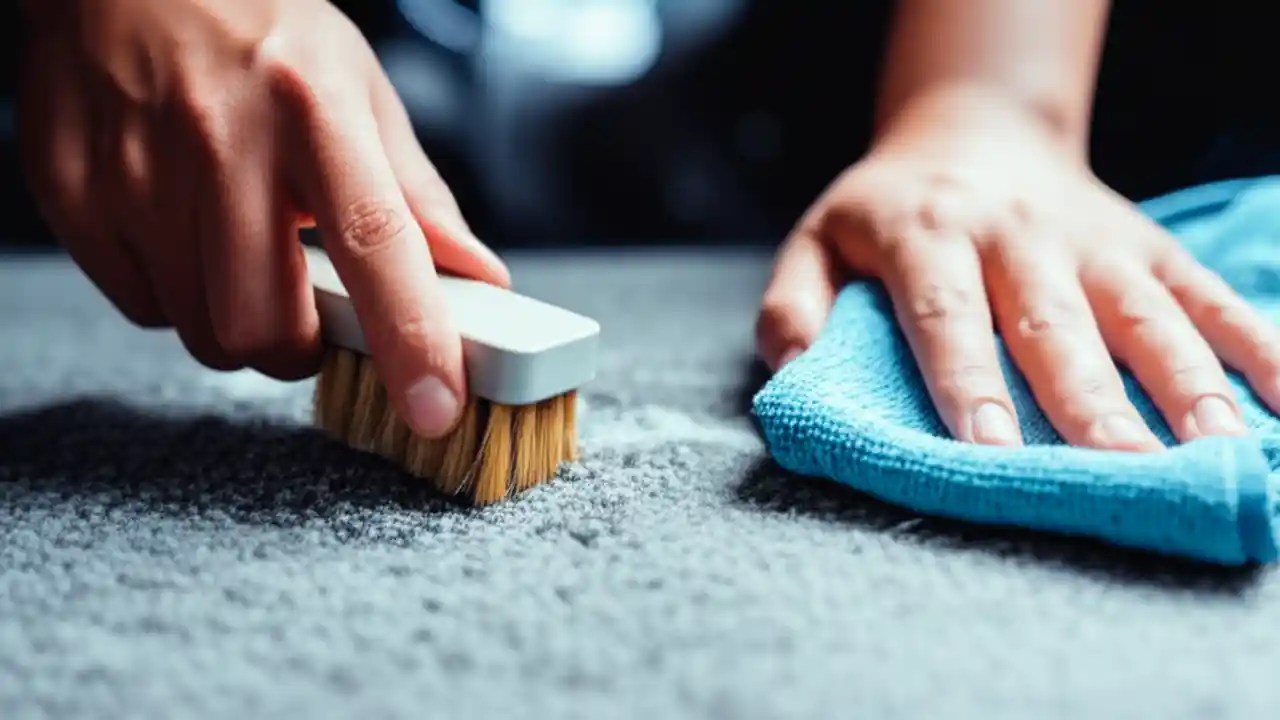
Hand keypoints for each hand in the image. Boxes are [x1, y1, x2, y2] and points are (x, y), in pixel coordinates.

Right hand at [18, 0, 507, 437]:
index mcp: (314, 110)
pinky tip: (185, 231)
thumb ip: (417, 196)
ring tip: (243, 251)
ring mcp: (136, 171)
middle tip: (307, 308)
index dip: (412, 338)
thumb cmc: (259, 30)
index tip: (437, 408)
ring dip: (238, 323)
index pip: (376, 246)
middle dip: (298, 348)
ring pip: (202, 331)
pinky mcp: (75, 194)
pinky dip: (177, 294)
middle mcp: (222, 142)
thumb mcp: (360, 91)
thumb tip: (476, 276)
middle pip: (266, 326)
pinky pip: (142, 307)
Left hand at [757, 104, 1279, 449]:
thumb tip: (792, 372)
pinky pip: (1202, 291)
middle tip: (1123, 468)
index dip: (967, 379)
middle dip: (1088, 398)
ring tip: (1217, 443)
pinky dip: (1251, 340)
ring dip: (1185, 377)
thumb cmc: (886, 211)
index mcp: (925, 234)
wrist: (972, 133)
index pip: (945, 311)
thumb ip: (793, 305)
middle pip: (1054, 322)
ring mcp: (1089, 238)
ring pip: (1143, 310)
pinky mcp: (1143, 244)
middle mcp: (1014, 234)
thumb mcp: (816, 242)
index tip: (992, 447)